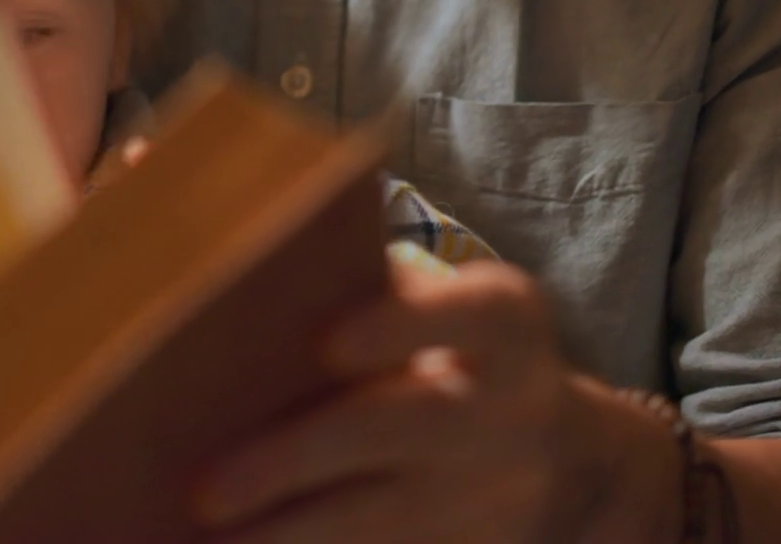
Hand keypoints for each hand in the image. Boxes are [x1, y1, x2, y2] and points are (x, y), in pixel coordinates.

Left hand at [193, 259, 678, 543]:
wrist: (571, 463)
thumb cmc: (461, 351)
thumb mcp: (452, 306)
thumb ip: (375, 286)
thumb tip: (246, 264)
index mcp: (503, 323)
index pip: (468, 314)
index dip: (398, 325)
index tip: (328, 342)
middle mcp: (507, 407)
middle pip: (401, 428)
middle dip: (299, 458)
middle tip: (209, 489)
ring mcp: (492, 491)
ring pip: (385, 520)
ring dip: (291, 531)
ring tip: (209, 534)